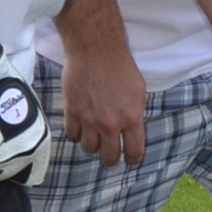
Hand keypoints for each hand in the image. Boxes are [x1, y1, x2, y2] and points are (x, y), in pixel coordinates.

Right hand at [60, 46, 147, 168]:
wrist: (96, 51)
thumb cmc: (121, 68)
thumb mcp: (139, 92)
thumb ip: (135, 114)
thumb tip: (132, 129)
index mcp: (132, 119)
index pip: (134, 152)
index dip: (132, 160)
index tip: (130, 160)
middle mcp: (110, 124)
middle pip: (109, 156)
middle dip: (111, 158)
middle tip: (110, 154)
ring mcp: (89, 120)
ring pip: (88, 148)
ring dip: (92, 145)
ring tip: (95, 137)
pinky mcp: (72, 112)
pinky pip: (72, 135)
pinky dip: (76, 134)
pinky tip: (81, 127)